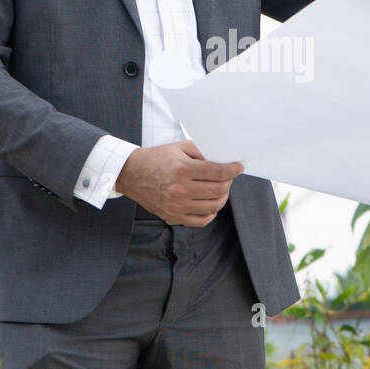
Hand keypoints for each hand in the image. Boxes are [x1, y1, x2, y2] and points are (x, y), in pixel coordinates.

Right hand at [115, 140, 244, 225]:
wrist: (131, 174)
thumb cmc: (156, 159)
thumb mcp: (178, 147)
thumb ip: (201, 152)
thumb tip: (222, 160)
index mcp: (182, 169)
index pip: (218, 172)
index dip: (233, 170)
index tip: (238, 167)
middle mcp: (180, 189)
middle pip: (218, 190)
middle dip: (229, 182)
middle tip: (228, 177)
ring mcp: (177, 205)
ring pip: (213, 207)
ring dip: (222, 197)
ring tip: (220, 190)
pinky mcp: (173, 216)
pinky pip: (201, 221)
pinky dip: (211, 213)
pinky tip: (210, 204)